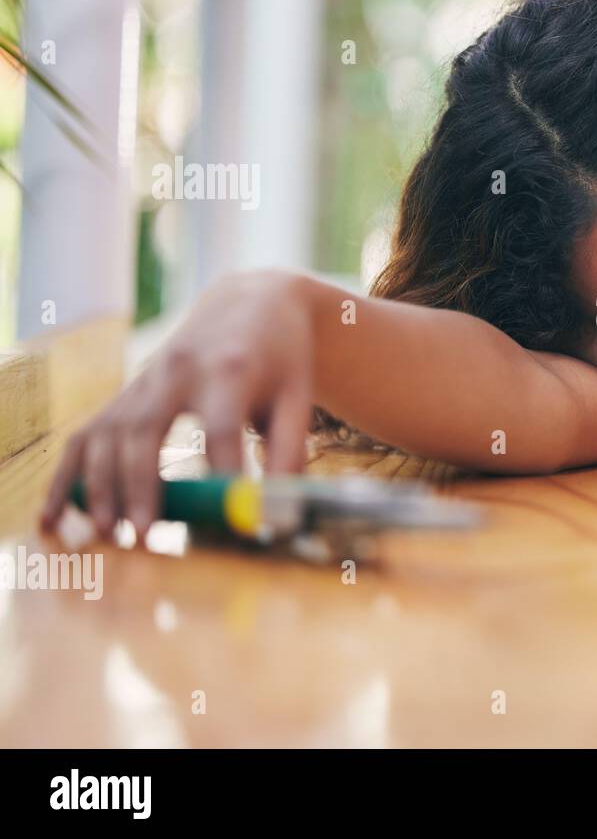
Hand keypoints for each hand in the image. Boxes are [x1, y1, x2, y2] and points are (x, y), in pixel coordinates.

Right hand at [40, 269, 316, 538]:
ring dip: (101, 485)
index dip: (223, 473)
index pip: (221, 427)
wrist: (249, 305)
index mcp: (229, 368)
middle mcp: (177, 371)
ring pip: (108, 434)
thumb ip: (290, 452)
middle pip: (147, 428)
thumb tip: (278, 513)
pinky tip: (54, 518)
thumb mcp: (298, 397)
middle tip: (144, 536)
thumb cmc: (280, 360)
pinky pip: (85, 436)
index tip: (232, 520)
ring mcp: (143, 381)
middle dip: (141, 484)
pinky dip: (66, 477)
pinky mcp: (124, 395)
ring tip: (105, 533)